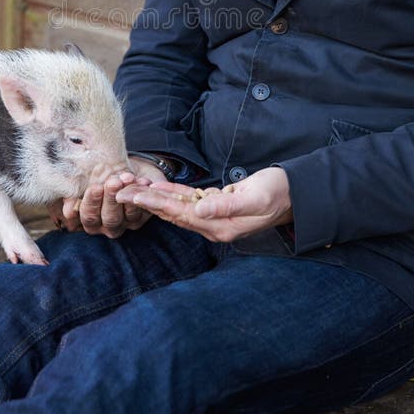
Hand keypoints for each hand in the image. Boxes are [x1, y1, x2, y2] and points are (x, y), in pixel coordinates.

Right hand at [48, 160, 166, 238]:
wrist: (118, 168)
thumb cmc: (96, 175)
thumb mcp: (82, 181)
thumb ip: (74, 194)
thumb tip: (68, 211)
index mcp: (90, 221)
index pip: (89, 217)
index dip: (92, 203)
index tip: (95, 187)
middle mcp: (108, 226)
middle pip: (110, 218)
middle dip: (111, 198)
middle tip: (113, 181)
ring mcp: (127, 222)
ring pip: (128, 215)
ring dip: (128, 194)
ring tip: (127, 177)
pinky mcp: (143, 216)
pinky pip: (145, 208)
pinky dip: (144, 193)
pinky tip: (142, 180)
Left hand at [115, 167, 292, 242]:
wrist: (296, 195)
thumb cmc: (279, 194)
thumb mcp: (255, 197)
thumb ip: (226, 206)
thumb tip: (198, 209)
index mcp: (219, 226)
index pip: (179, 213)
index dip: (154, 202)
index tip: (132, 193)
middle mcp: (213, 225)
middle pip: (171, 212)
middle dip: (144, 200)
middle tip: (117, 189)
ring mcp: (214, 217)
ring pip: (176, 206)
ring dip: (152, 197)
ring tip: (129, 187)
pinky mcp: (217, 206)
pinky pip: (188, 200)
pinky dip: (170, 193)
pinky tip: (155, 187)